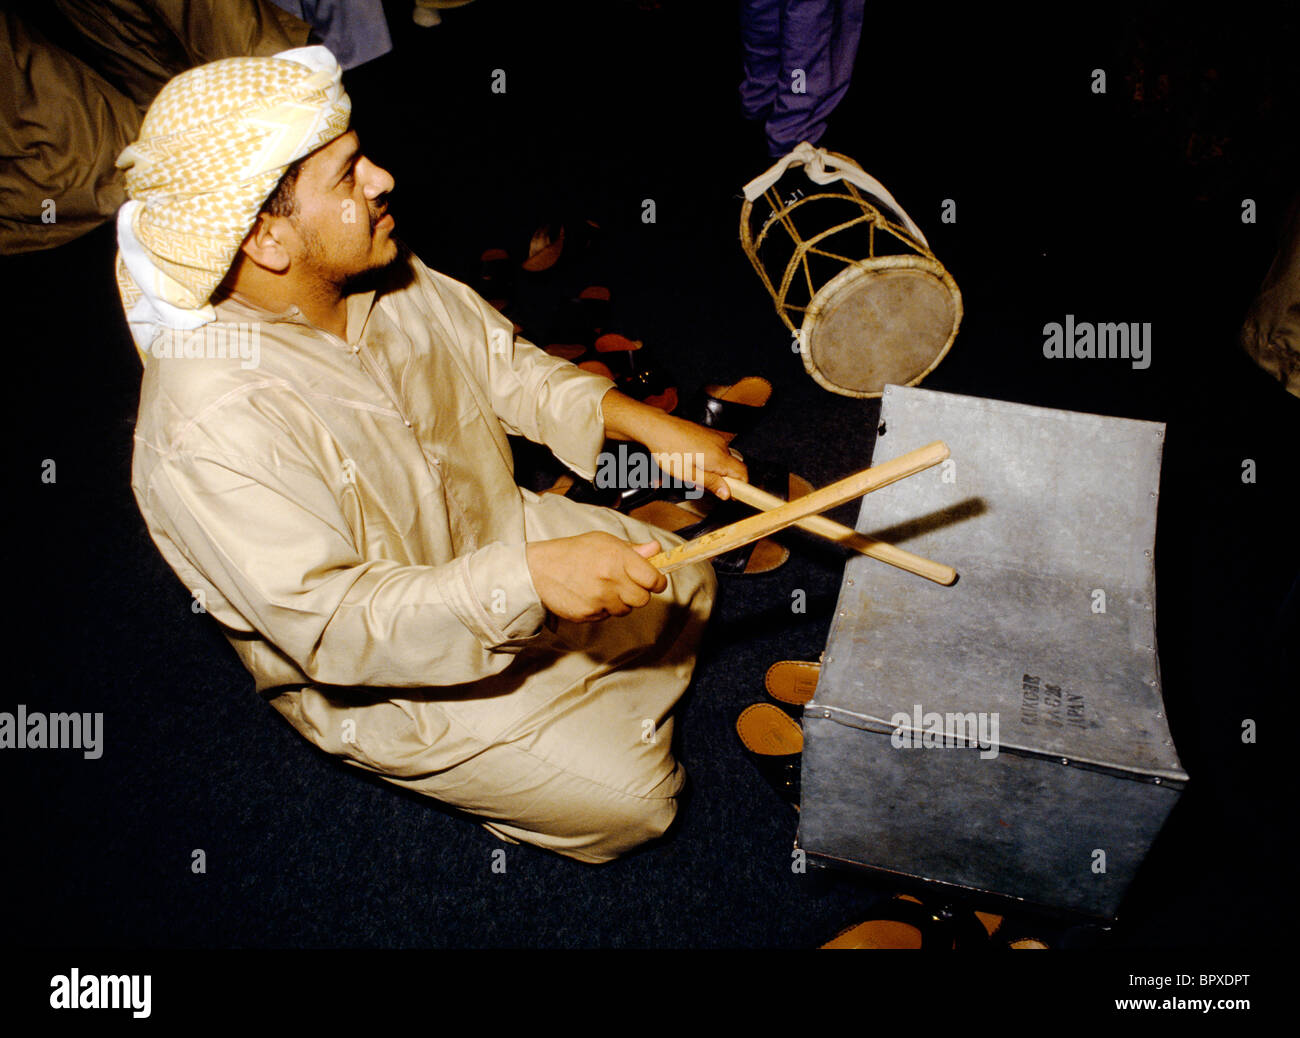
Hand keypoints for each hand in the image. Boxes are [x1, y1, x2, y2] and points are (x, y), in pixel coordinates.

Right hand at [526, 532, 667, 622]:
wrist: (540, 569)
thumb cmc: (572, 552)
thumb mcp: (603, 541)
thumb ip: (632, 549)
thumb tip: (656, 549)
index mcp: (618, 558)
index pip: (653, 579)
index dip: (658, 582)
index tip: (655, 582)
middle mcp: (611, 580)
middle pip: (643, 599)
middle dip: (638, 593)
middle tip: (626, 584)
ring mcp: (600, 599)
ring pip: (626, 610)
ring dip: (620, 602)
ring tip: (604, 588)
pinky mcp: (589, 614)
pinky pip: (607, 616)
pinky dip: (603, 609)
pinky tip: (591, 595)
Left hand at [641, 411, 747, 499]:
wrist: (658, 428)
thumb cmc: (668, 450)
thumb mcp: (688, 474)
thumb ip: (710, 483)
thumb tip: (727, 493)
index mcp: (718, 457)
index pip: (743, 473)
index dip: (740, 486)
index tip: (730, 493)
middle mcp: (720, 445)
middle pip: (733, 467)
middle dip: (723, 479)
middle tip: (705, 484)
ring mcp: (715, 438)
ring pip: (724, 459)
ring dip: (715, 469)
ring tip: (695, 472)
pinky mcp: (709, 434)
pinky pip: (717, 450)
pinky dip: (710, 459)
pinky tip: (694, 461)